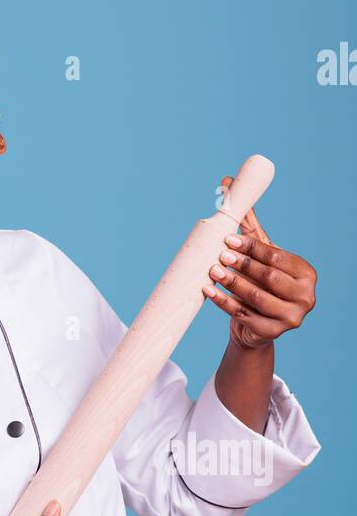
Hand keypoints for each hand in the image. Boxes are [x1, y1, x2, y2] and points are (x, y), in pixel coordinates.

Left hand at [202, 174, 317, 349]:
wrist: (254, 323)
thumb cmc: (258, 281)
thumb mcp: (257, 252)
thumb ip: (246, 221)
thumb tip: (226, 182)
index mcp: (306, 272)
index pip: (276, 257)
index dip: (251, 247)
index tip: (227, 237)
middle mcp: (306, 295)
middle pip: (269, 278)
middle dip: (243, 265)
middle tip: (220, 255)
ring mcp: (292, 318)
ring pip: (257, 298)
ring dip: (233, 284)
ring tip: (212, 272)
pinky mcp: (273, 334)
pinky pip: (245, 317)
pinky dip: (225, 304)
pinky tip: (208, 292)